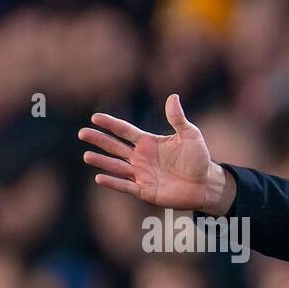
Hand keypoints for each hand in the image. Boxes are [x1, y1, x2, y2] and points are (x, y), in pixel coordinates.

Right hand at [79, 93, 234, 215]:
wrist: (206, 184)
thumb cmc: (198, 159)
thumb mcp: (190, 136)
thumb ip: (178, 119)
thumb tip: (173, 97)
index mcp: (148, 142)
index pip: (125, 130)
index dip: (111, 124)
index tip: (95, 117)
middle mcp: (141, 157)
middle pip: (115, 147)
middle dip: (99, 140)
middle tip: (82, 133)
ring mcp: (141, 174)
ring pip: (117, 167)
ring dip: (102, 161)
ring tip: (86, 155)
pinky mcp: (145, 191)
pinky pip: (126, 186)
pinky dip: (113, 183)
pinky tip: (99, 178)